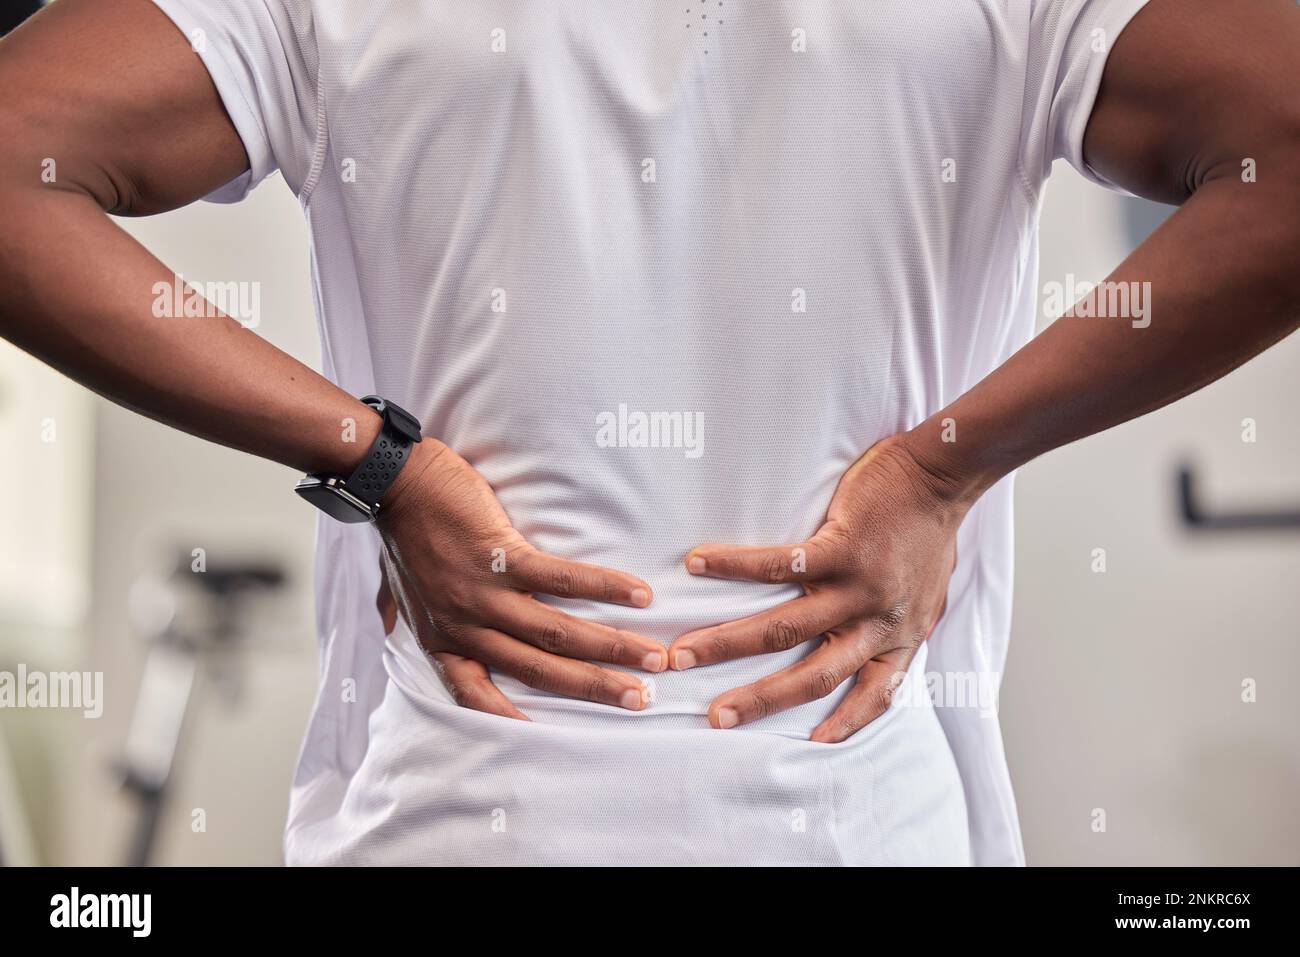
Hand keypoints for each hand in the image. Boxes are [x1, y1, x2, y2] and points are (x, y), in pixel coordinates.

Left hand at [374, 439, 664, 719]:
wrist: (392, 480)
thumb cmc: (400, 531)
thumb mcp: (395, 586)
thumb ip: (398, 610)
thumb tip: (388, 625)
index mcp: (442, 639)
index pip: (476, 695)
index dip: (511, 721)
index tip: (551, 739)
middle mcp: (465, 626)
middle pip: (538, 670)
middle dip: (594, 688)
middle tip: (640, 699)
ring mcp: (483, 594)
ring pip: (555, 633)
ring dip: (610, 647)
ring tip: (652, 656)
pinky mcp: (501, 556)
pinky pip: (560, 579)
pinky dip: (603, 587)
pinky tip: (637, 595)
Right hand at [668, 434, 969, 741]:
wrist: (946, 474)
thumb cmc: (932, 530)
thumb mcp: (929, 593)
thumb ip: (901, 622)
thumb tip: (876, 638)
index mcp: (902, 636)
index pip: (876, 695)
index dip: (846, 724)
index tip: (813, 744)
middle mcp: (879, 622)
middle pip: (813, 676)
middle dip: (759, 700)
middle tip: (714, 718)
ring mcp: (859, 587)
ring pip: (786, 628)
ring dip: (729, 642)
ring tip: (684, 652)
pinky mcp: (842, 547)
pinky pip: (781, 565)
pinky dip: (736, 565)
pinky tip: (699, 562)